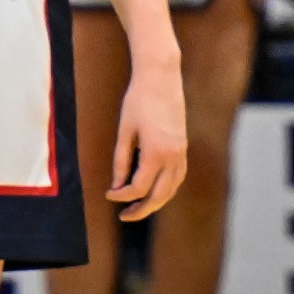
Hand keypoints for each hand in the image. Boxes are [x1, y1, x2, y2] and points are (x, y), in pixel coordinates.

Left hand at [108, 60, 186, 220]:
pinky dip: (167, 189)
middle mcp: (173, 157)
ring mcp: (182, 153)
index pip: (139, 187)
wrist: (161, 77)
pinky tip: (155, 190)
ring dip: (156, 202)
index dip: (122, 195)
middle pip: (159, 196)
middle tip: (124, 216)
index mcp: (156, 153)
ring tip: (138, 207)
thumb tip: (117, 185)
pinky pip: (178, 177)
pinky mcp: (184, 148)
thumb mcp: (124, 130)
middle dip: (141, 209)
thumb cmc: (138, 100)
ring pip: (172, 189)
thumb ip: (121, 160)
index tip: (109, 195)